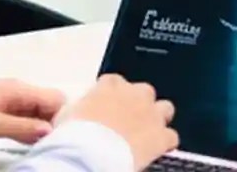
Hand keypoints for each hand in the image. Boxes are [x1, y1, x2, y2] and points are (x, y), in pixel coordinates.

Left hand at [0, 79, 65, 143]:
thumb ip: (21, 127)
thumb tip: (47, 130)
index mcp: (17, 89)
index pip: (55, 98)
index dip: (61, 118)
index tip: (58, 136)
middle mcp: (15, 91)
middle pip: (48, 105)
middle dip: (52, 123)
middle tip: (48, 143)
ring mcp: (7, 99)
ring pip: (36, 112)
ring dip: (39, 128)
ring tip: (37, 145)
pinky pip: (23, 117)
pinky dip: (27, 129)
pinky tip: (23, 141)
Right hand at [60, 74, 178, 171]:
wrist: (90, 154)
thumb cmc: (74, 135)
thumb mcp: (66, 115)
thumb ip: (80, 108)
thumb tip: (79, 113)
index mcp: (110, 86)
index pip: (113, 83)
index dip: (110, 96)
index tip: (106, 106)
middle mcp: (135, 94)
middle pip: (143, 92)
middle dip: (138, 104)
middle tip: (127, 121)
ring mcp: (151, 114)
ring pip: (164, 109)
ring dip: (157, 119)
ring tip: (146, 133)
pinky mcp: (162, 136)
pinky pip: (170, 137)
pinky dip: (165, 143)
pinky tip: (157, 151)